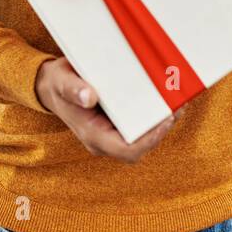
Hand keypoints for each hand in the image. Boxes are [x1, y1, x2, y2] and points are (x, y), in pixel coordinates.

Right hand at [34, 56, 182, 162]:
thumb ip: (73, 89)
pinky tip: (168, 98)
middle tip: (179, 106)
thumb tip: (90, 97)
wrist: (52, 86)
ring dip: (163, 122)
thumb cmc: (58, 84)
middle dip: (162, 130)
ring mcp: (113, 133)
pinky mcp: (119, 123)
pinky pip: (141, 124)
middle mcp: (105, 139)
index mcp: (93, 136)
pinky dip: (156, 114)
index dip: (150, 140)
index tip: (166, 120)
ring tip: (179, 100)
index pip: (127, 150)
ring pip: (144, 136)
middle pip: (142, 146)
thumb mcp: (61, 81)